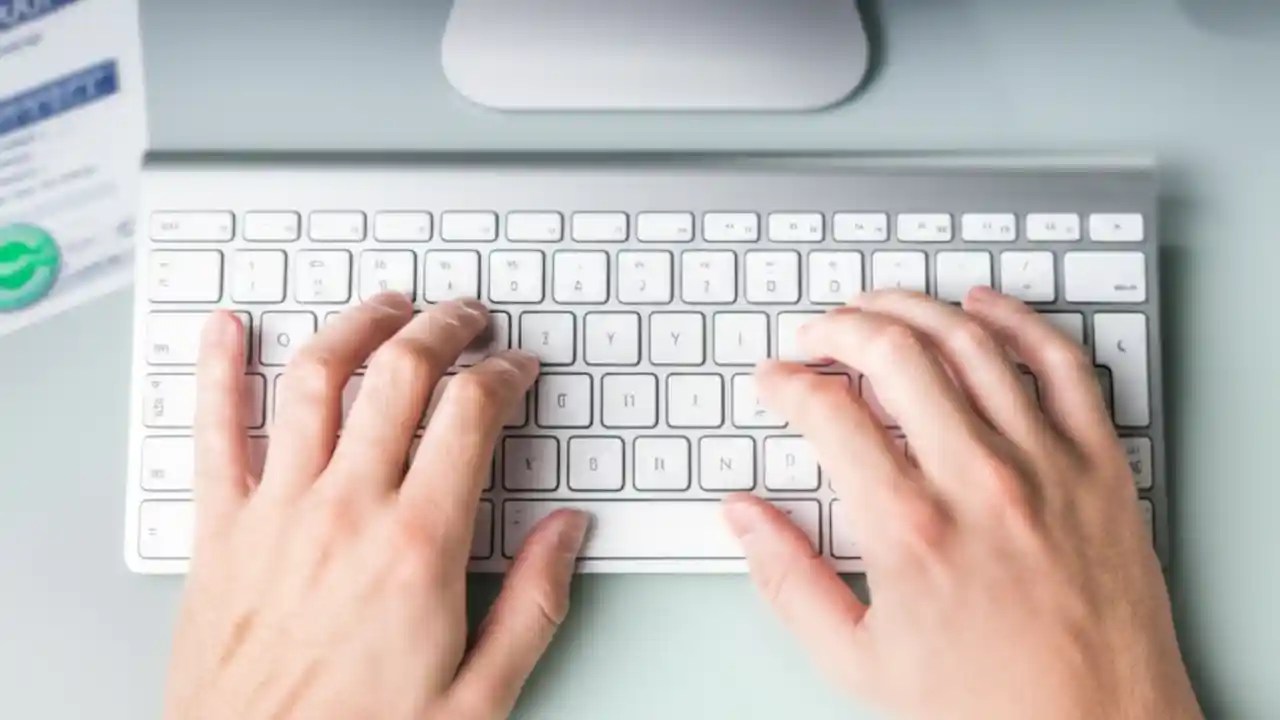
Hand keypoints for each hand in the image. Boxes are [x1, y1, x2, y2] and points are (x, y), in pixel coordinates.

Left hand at [164, 294, 587, 719]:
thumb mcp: (479, 698)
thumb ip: (533, 605)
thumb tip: (567, 532)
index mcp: (419, 546)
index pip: (472, 415)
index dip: (504, 373)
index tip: (517, 367)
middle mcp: (347, 511)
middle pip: (401, 375)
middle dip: (443, 327)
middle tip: (465, 316)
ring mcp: (278, 512)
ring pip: (317, 380)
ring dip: (356, 325)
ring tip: (385, 305)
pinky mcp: (220, 530)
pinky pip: (214, 431)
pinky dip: (217, 370)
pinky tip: (226, 329)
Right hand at [726, 288, 1200, 719]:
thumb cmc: (988, 708)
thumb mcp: (858, 661)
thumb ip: (788, 580)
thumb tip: (742, 517)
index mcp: (909, 526)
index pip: (826, 409)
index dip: (785, 382)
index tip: (776, 383)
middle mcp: (976, 479)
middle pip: (892, 352)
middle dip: (838, 327)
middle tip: (818, 335)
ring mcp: (1045, 463)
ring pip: (969, 341)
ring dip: (912, 308)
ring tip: (880, 306)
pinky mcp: (1099, 464)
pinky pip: (1060, 363)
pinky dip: (1017, 320)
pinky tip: (983, 306)